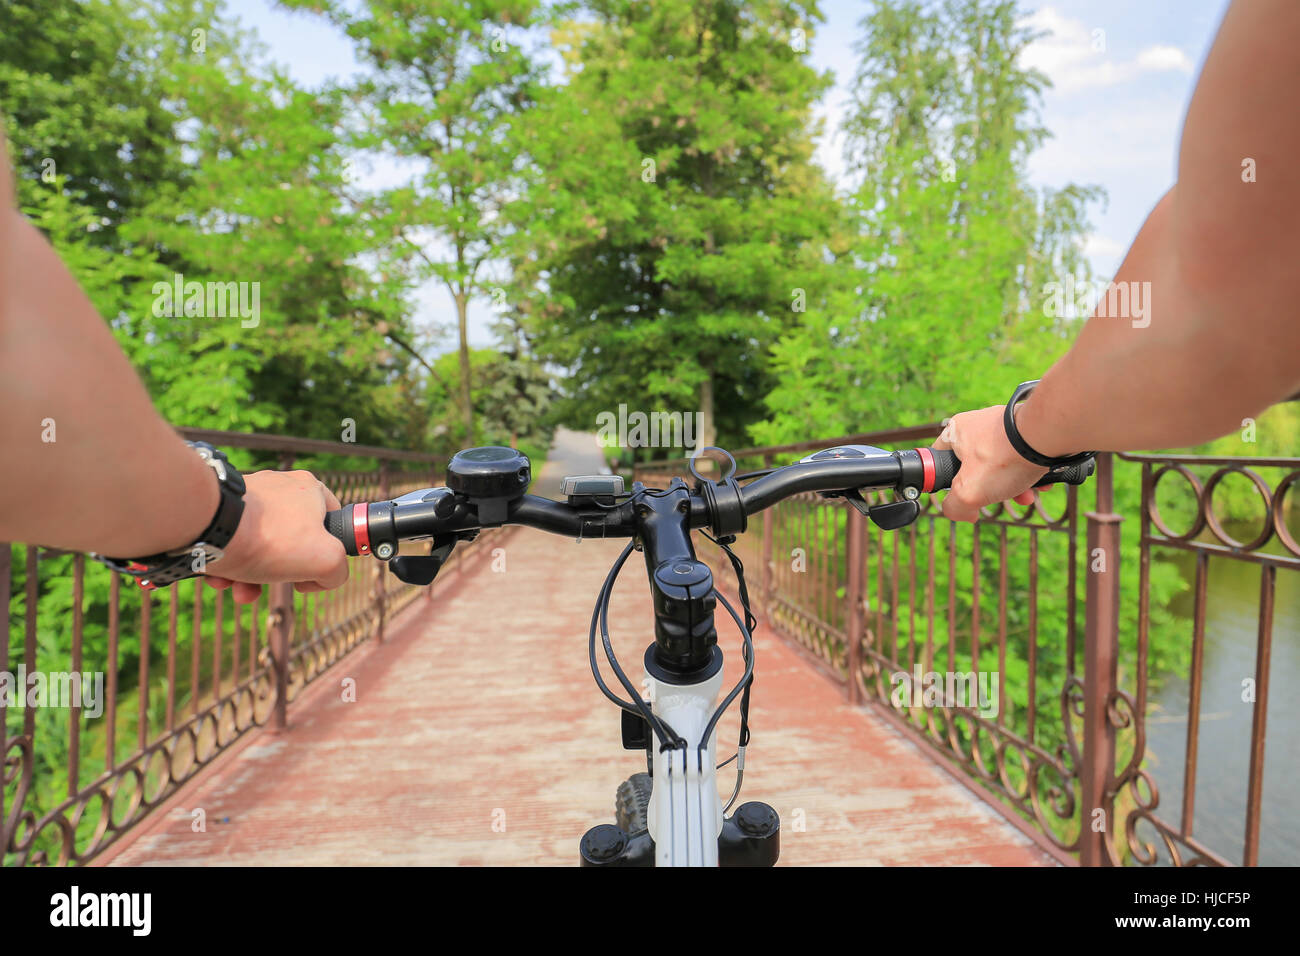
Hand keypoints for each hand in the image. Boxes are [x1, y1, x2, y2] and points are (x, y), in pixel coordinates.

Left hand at [202, 470, 348, 603]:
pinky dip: (229, 564)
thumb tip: (325, 577)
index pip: (332, 521)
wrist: (208, 526)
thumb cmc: (269, 539)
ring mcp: (248, 497)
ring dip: (252, 575)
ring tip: (240, 589)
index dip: (327, 552)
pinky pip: (232, 541)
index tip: (311, 570)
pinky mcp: (219, 508)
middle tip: (271, 586)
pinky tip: (221, 578)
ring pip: (259, 544)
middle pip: (291, 539)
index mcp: (310, 489)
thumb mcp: (326, 560)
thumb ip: (339, 570)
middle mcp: (279, 486)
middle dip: (281, 572)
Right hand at [931, 406, 1046, 522]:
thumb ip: (954, 507)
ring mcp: (1004, 424)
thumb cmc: (1004, 458)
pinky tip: (1041, 482)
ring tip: (1027, 495)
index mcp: (956, 432)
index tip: (962, 495)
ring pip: (1002, 463)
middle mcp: (978, 423)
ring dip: (1014, 484)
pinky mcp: (1027, 427)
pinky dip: (1030, 471)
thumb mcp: (967, 493)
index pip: (940, 460)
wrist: (1048, 435)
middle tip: (1001, 499)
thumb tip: (963, 513)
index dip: (948, 482)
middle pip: (976, 466)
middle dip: (991, 489)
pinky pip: (1023, 455)